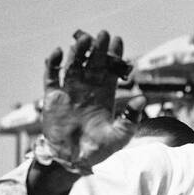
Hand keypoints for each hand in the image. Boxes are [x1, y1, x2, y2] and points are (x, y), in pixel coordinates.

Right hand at [41, 29, 134, 167]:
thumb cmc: (99, 150)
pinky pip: (51, 75)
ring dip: (77, 51)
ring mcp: (69, 90)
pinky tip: (57, 52)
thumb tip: (142, 98)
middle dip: (98, 48)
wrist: (73, 160)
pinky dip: (52, 63)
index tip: (117, 40)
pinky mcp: (52, 96)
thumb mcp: (120, 137)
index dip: (114, 55)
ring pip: (73, 64)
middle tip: (102, 34)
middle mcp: (87, 88)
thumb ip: (131, 118)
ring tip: (83, 40)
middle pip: (92, 62)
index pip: (111, 69)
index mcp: (104, 95)